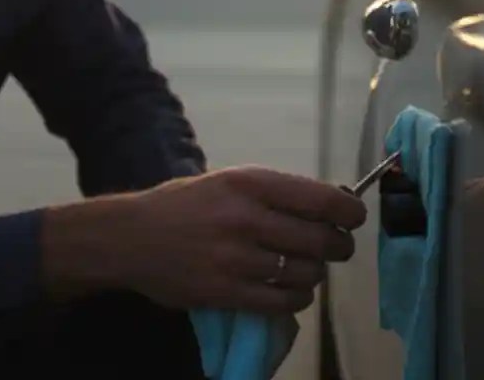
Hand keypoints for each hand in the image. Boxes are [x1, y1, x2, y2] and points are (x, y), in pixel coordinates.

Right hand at [119, 165, 366, 314]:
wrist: (129, 238)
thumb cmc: (184, 205)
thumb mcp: (228, 182)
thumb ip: (274, 193)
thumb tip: (331, 205)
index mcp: (249, 183)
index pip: (322, 199)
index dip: (350, 212)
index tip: (353, 217)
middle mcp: (245, 218)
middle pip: (322, 239)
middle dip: (339, 245)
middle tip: (335, 246)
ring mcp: (235, 259)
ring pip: (307, 273)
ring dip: (315, 273)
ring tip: (305, 267)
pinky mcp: (225, 293)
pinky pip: (283, 302)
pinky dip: (296, 298)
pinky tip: (289, 289)